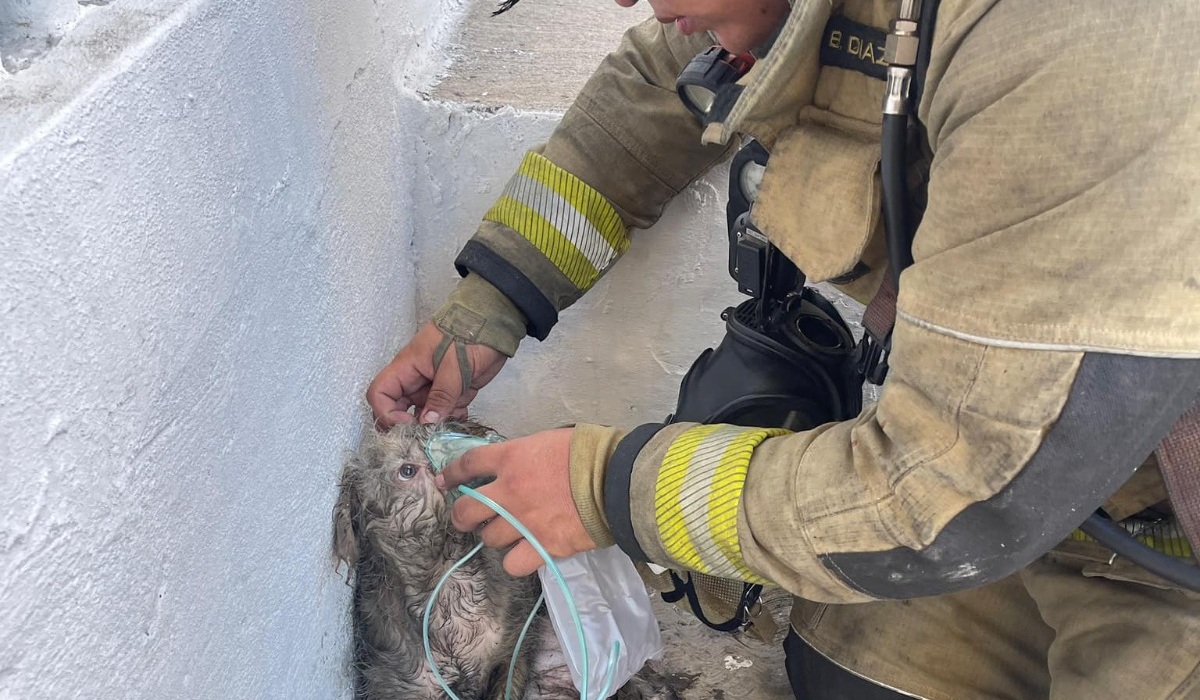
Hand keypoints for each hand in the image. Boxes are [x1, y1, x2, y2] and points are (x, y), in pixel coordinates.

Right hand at [366, 321, 507, 428]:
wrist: (494, 324)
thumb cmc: (469, 336)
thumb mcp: (455, 366)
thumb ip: (441, 395)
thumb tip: (426, 423)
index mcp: (407, 368)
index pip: (379, 394)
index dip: (386, 414)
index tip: (409, 424)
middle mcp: (414, 380)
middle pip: (398, 410)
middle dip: (412, 425)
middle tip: (430, 432)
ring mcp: (432, 387)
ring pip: (424, 415)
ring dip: (437, 422)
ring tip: (454, 417)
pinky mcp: (450, 391)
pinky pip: (443, 411)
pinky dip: (452, 416)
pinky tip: (464, 411)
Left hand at [438, 428, 596, 575]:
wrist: (617, 480)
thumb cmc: (591, 453)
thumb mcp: (551, 440)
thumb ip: (526, 454)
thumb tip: (518, 464)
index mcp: (511, 458)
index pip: (468, 464)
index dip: (452, 474)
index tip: (444, 481)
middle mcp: (509, 491)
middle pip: (466, 510)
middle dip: (461, 516)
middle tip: (466, 518)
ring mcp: (523, 522)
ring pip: (488, 538)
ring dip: (494, 536)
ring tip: (506, 534)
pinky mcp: (542, 547)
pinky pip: (512, 564)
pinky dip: (515, 561)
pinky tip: (523, 554)